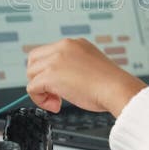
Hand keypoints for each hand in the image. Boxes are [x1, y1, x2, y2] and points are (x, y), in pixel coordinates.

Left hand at [26, 38, 146, 116]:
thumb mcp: (90, 65)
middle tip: (54, 93)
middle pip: (34, 60)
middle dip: (39, 78)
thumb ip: (74, 66)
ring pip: (31, 74)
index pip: (47, 52)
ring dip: (41, 91)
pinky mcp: (50, 75)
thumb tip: (60, 79)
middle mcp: (63, 47)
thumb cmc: (110, 84)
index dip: (47, 70)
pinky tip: (57, 106)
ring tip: (58, 102)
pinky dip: (41, 100)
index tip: (59, 84)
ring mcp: (56, 59)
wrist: (117, 89)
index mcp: (74, 43)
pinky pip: (32, 88)